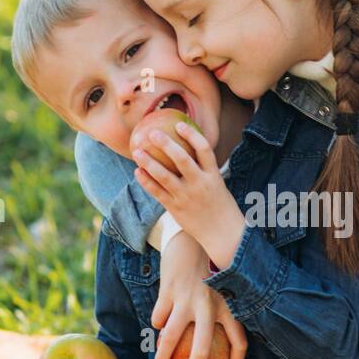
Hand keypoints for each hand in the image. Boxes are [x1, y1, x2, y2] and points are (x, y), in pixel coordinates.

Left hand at [132, 121, 245, 268]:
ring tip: (136, 151)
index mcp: (213, 175)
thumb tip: (188, 150)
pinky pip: (158, 192)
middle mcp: (200, 184)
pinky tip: (138, 172)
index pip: (204, 149)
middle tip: (151, 133)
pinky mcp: (175, 208)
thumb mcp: (217, 184)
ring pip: (164, 176)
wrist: (222, 233)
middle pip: (182, 159)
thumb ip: (204, 169)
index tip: (179, 124)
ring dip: (148, 162)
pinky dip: (146, 181)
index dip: (192, 134)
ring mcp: (187, 196)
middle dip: (165, 144)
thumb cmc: (219, 205)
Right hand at [150, 231, 246, 358]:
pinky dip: (158, 324)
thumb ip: (224, 308)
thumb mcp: (224, 285)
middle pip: (204, 347)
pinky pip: (159, 317)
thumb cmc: (209, 266)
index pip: (240, 340)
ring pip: (172, 336)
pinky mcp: (169, 291)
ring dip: (163, 355)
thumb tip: (223, 336)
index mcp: (229, 305)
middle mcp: (210, 304)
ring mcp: (188, 298)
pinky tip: (157, 326)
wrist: (191, 236)